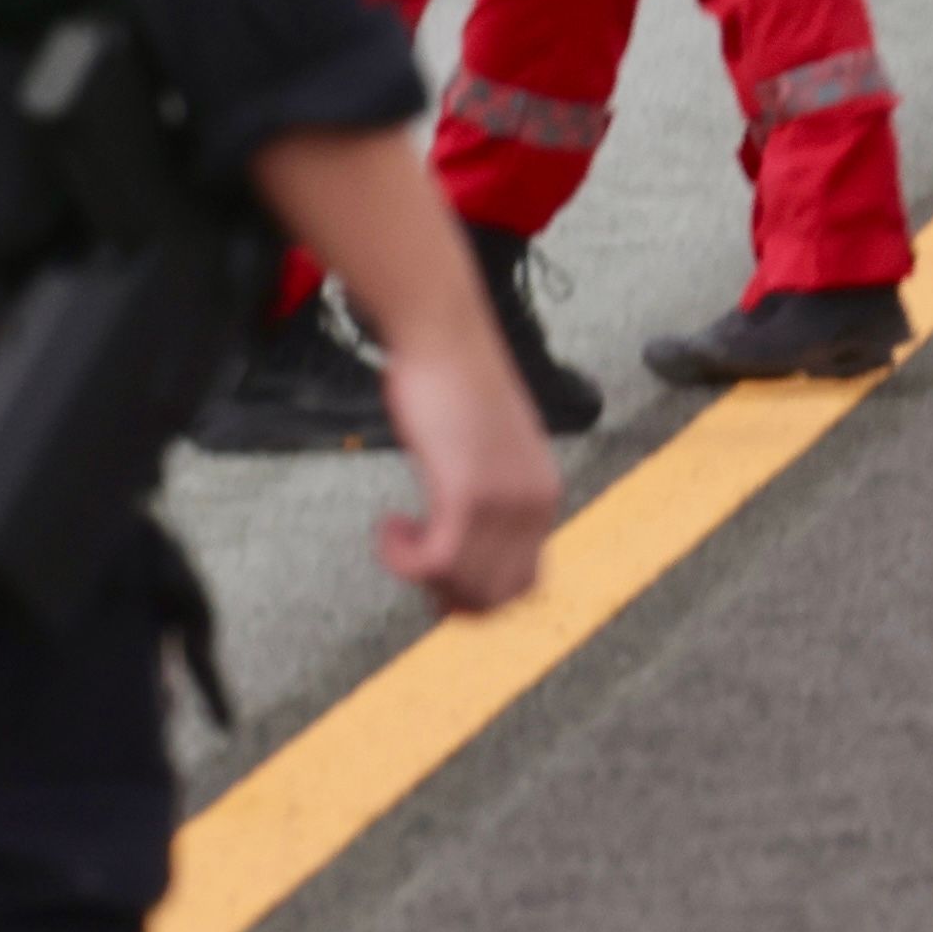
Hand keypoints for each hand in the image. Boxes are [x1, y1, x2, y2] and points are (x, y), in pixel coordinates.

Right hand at [369, 329, 562, 614]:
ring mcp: (505, 501)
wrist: (445, 334)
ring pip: (463, 586)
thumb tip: (468, 541)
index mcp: (544, 495)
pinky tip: (388, 527)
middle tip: (412, 558)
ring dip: (419, 573)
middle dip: (446, 593)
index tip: (436, 571)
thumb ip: (494, 493)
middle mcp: (535, 504)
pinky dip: (403, 560)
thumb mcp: (491, 448)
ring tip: (396, 531)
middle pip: (493, 597)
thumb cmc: (456, 383)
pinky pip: (436, 562)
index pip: (522, 584)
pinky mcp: (467, 492)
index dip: (475, 593)